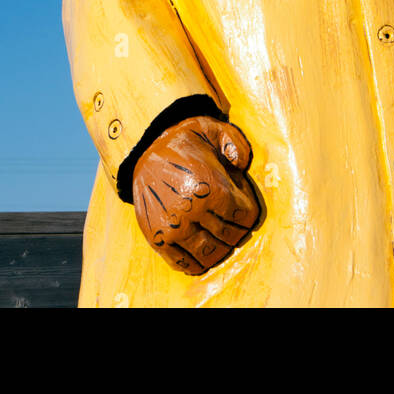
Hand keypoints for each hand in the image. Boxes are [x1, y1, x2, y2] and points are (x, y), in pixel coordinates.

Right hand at [132, 115, 260, 274]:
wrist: (143, 151)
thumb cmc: (184, 141)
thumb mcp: (211, 129)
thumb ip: (234, 143)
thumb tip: (243, 165)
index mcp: (208, 185)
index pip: (242, 214)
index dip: (249, 213)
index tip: (247, 210)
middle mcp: (191, 209)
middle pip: (228, 235)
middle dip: (238, 232)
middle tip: (238, 228)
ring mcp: (173, 227)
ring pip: (208, 253)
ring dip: (221, 251)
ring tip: (223, 242)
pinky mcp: (157, 238)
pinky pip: (182, 262)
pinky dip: (196, 265)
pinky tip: (202, 257)